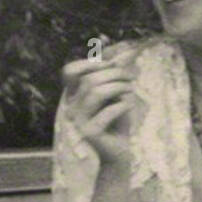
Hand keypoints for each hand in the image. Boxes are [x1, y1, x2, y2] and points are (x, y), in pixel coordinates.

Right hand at [60, 42, 140, 168]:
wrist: (119, 151)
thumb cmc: (118, 120)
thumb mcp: (116, 92)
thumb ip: (115, 73)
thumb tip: (123, 50)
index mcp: (74, 96)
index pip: (70, 71)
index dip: (90, 63)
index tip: (112, 65)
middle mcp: (71, 107)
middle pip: (89, 79)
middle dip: (114, 74)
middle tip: (131, 77)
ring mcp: (78, 120)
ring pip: (96, 92)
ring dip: (118, 86)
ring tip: (131, 89)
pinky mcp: (89, 132)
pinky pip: (108, 111)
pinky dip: (122, 104)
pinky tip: (129, 106)